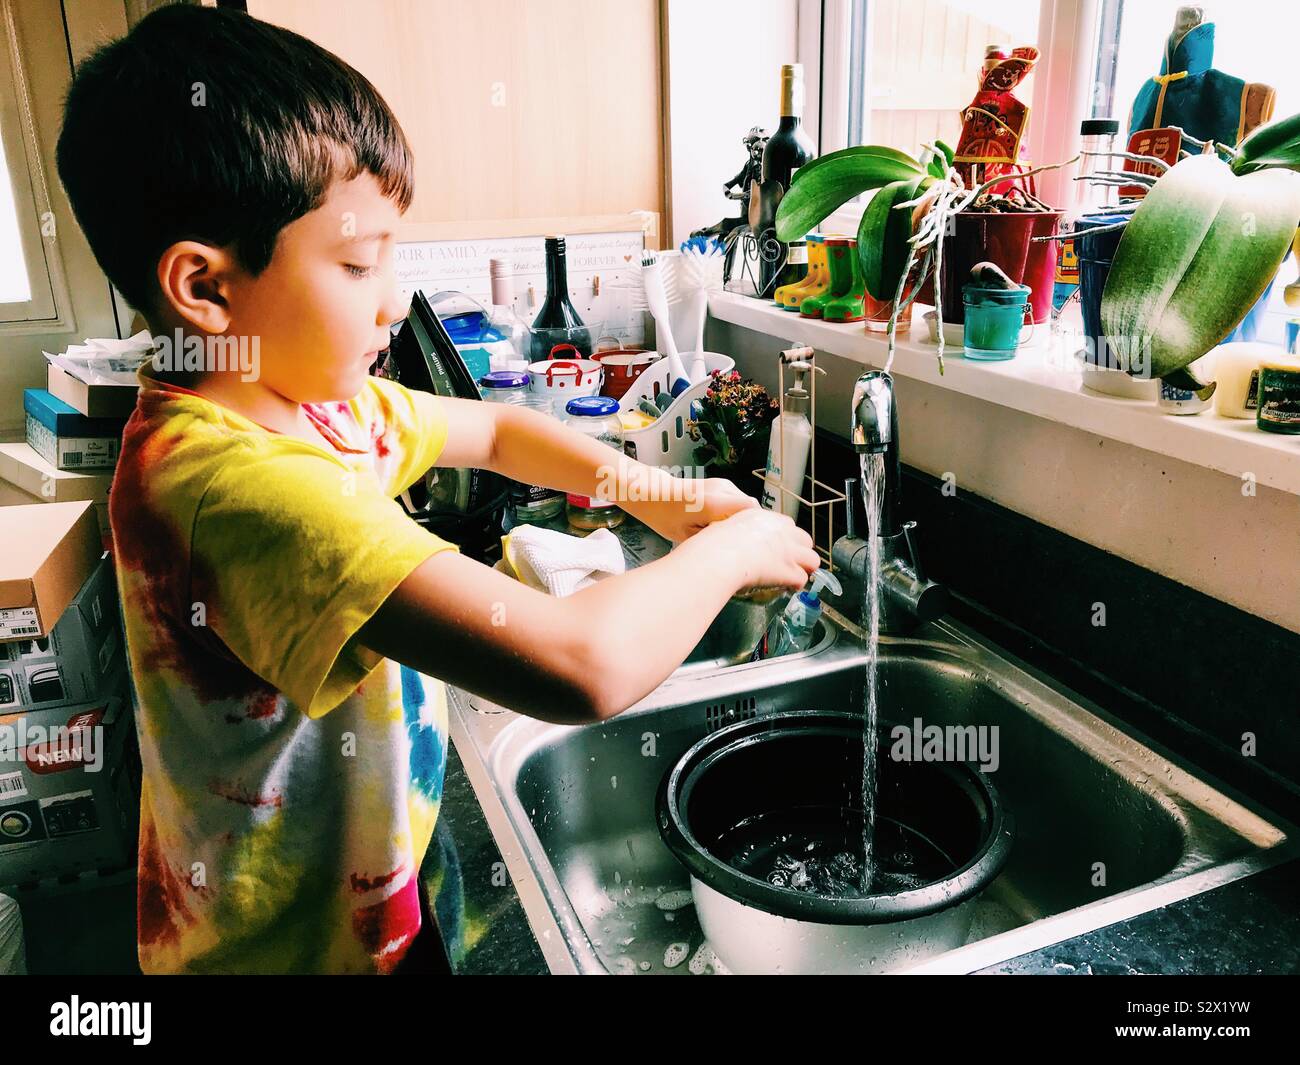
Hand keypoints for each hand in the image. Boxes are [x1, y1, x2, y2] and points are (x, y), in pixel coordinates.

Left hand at [626, 475, 758, 542]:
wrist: (655, 494)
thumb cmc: (666, 517)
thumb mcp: (688, 536)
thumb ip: (714, 538)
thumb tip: (734, 545)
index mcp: (713, 503)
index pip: (751, 511)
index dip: (754, 527)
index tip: (748, 542)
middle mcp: (721, 489)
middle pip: (751, 507)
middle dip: (748, 524)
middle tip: (736, 541)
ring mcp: (722, 483)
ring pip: (746, 503)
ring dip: (741, 517)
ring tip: (726, 531)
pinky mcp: (721, 483)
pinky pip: (738, 499)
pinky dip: (735, 511)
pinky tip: (722, 522)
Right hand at [696, 506, 820, 593]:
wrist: (720, 556)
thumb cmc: (714, 544)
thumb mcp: (724, 526)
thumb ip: (736, 530)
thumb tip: (730, 536)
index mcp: (764, 518)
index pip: (788, 526)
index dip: (785, 539)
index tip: (776, 548)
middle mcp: (781, 531)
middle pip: (805, 540)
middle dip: (800, 552)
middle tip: (788, 564)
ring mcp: (789, 551)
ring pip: (812, 560)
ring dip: (803, 569)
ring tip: (791, 578)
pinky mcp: (790, 570)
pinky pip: (802, 579)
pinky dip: (794, 585)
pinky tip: (785, 588)